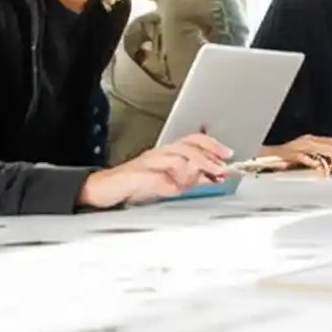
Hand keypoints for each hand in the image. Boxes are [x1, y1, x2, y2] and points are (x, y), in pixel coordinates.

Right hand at [80, 133, 232, 207]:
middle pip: (188, 145)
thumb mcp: (169, 184)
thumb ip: (190, 180)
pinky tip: (179, 186)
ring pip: (178, 155)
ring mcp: (148, 161)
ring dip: (196, 166)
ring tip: (208, 176)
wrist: (104, 191)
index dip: (212, 145)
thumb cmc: (135, 186)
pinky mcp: (137, 173)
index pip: (193, 140)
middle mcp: (159, 153)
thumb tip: (213, 178)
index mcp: (168, 153)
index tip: (228, 154)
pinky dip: (174, 177)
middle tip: (221, 168)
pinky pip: (160, 171)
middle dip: (208, 155)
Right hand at [259, 135, 331, 174]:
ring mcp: (300, 147)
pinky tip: (320, 170)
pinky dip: (316, 164)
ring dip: (330, 158)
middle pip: (329, 145)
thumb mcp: (303, 154)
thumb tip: (327, 164)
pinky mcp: (293, 155)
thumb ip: (315, 157)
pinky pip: (308, 159)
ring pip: (321, 150)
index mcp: (309, 139)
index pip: (330, 142)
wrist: (267, 156)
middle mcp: (306, 141)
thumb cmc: (284, 157)